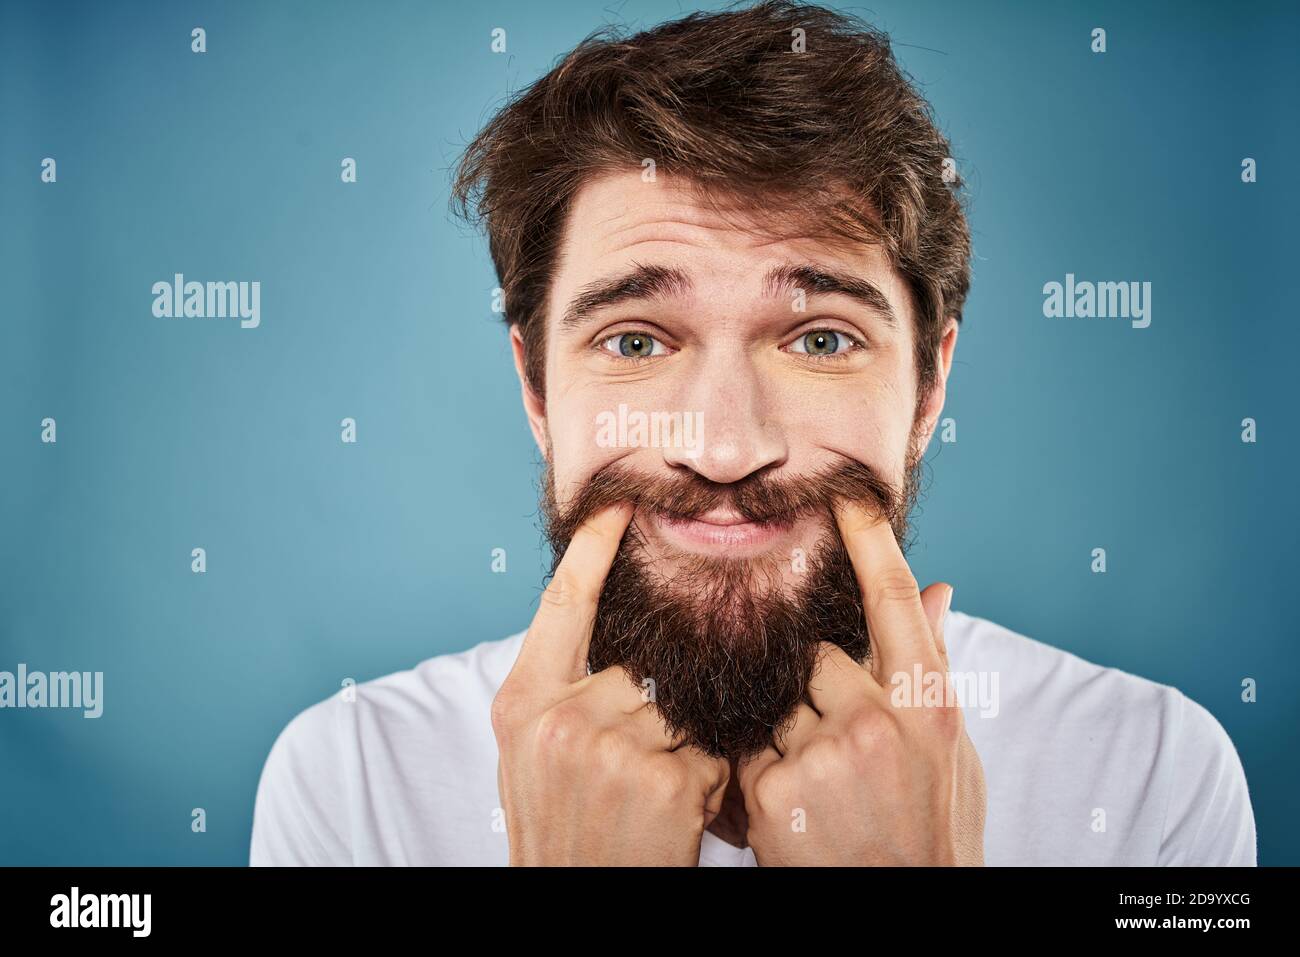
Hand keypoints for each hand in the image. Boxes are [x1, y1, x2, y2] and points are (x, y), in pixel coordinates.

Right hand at [491, 503, 731, 865]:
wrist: (565, 913)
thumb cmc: (557, 833)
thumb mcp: (530, 757)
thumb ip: (562, 695)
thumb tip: (615, 650)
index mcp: (522, 703)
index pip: (564, 605)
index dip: (594, 550)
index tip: (620, 505)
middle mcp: (561, 716)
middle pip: (638, 666)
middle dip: (648, 711)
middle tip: (623, 774)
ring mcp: (613, 746)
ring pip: (680, 708)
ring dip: (679, 748)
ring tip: (644, 801)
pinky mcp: (664, 780)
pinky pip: (710, 752)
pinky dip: (704, 784)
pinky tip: (670, 819)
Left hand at [736, 501, 986, 865]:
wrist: (907, 919)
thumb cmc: (932, 834)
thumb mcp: (950, 753)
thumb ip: (933, 668)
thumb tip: (939, 588)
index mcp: (930, 708)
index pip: (894, 602)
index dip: (869, 542)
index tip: (845, 497)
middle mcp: (879, 723)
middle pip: (818, 658)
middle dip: (818, 691)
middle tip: (841, 752)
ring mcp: (824, 757)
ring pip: (778, 703)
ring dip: (787, 735)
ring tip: (821, 794)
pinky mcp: (773, 793)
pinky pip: (745, 750)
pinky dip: (757, 774)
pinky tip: (791, 815)